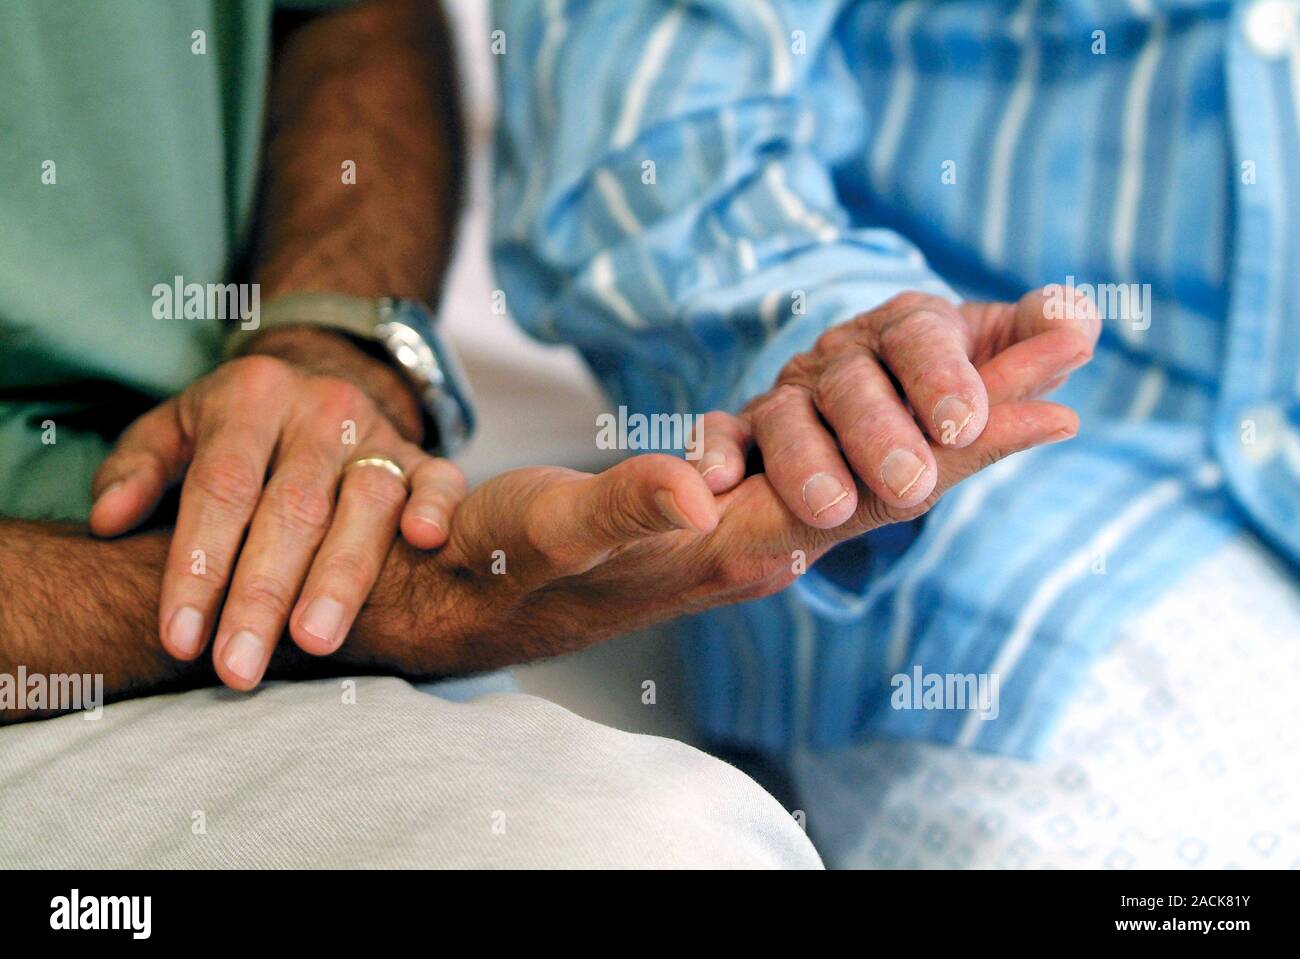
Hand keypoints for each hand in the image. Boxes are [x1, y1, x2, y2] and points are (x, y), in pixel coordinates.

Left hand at [89, 327, 466, 690]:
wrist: (320, 381)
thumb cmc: (236, 430)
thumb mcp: (176, 428)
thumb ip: (137, 468)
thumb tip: (109, 521)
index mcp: (252, 396)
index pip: (221, 488)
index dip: (199, 565)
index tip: (181, 639)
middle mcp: (321, 409)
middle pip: (291, 508)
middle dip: (262, 595)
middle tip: (239, 667)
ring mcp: (379, 432)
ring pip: (366, 502)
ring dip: (341, 576)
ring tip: (315, 642)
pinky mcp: (423, 456)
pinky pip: (439, 479)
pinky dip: (435, 506)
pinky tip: (421, 543)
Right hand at [348, 332, 1078, 674]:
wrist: (484, 598)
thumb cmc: (514, 562)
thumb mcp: (558, 532)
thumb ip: (626, 511)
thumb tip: (698, 485)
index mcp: (733, 545)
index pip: (877, 494)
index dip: (964, 447)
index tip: (1056, 399)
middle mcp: (763, 543)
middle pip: (904, 480)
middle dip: (989, 419)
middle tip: (1075, 348)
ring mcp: (751, 531)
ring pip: (881, 476)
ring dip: (957, 425)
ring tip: (1030, 376)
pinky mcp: (734, 516)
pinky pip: (841, 475)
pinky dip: (896, 437)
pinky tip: (923, 421)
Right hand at [693, 287, 1097, 527]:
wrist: (853, 416)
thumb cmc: (933, 397)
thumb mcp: (981, 378)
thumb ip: (1022, 357)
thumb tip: (1081, 321)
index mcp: (905, 333)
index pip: (919, 337)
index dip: (941, 374)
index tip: (964, 422)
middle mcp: (842, 362)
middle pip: (851, 382)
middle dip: (879, 427)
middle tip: (913, 484)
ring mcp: (787, 401)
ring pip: (784, 416)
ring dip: (805, 458)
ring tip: (831, 509)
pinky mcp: (738, 441)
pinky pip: (718, 440)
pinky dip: (711, 454)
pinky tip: (715, 484)